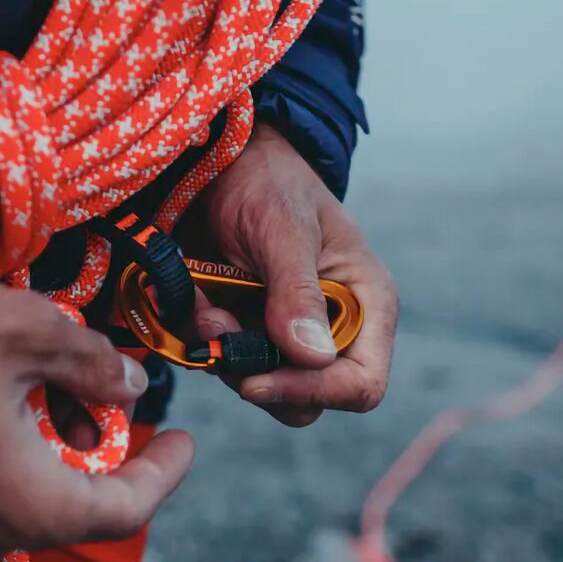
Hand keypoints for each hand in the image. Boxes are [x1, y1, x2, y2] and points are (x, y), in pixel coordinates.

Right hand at [0, 256, 194, 561]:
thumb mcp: (21, 328)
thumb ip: (91, 363)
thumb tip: (131, 383)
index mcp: (21, 504)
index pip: (121, 512)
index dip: (164, 475)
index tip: (188, 441)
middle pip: (73, 507)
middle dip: (104, 449)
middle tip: (107, 387)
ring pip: (26, 499)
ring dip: (54, 447)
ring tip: (50, 380)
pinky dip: (10, 455)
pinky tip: (0, 399)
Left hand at [194, 123, 397, 426]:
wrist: (219, 162)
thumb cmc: (266, 180)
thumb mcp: (283, 228)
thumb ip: (296, 291)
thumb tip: (312, 358)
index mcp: (365, 304)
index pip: (361, 384)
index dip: (314, 391)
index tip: (257, 379)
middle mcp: (333, 329)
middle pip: (306, 400)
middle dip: (256, 373)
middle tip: (219, 327)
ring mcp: (287, 334)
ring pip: (260, 386)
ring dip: (223, 355)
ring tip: (206, 303)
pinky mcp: (247, 331)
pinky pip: (226, 364)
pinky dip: (203, 340)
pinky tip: (197, 298)